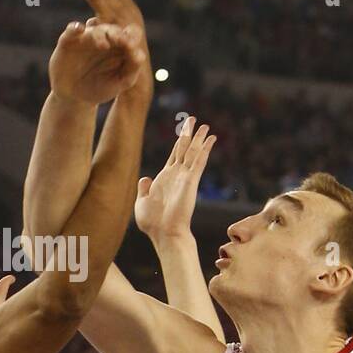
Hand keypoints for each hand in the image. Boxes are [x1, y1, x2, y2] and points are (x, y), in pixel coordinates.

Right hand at [48, 20, 147, 106]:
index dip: (132, 38)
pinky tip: (79, 29)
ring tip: (104, 45)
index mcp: (120, 46)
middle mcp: (104, 38)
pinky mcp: (68, 41)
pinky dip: (75, 28)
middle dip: (117, 34)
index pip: (130, 34)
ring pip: (95, 29)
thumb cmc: (100, 89)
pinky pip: (71, 30)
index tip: (131, 48)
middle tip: (121, 41)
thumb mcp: (119, 83)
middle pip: (113, 29)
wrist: (74, 98)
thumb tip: (140, 55)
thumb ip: (132, 70)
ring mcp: (86, 38)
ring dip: (100, 34)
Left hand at [135, 117, 216, 242]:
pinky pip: (199, 160)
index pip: (174, 155)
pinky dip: (205, 149)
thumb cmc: (153, 223)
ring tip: (205, 125)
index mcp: (165, 178)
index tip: (184, 130)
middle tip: (193, 119)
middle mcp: (177, 175)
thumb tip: (145, 178)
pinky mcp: (191, 180)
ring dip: (199, 138)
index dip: (179, 142)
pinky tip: (210, 139)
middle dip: (189, 134)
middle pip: (184, 149)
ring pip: (193, 152)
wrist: (164, 233)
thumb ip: (144, 189)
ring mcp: (185, 177)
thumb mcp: (142, 202)